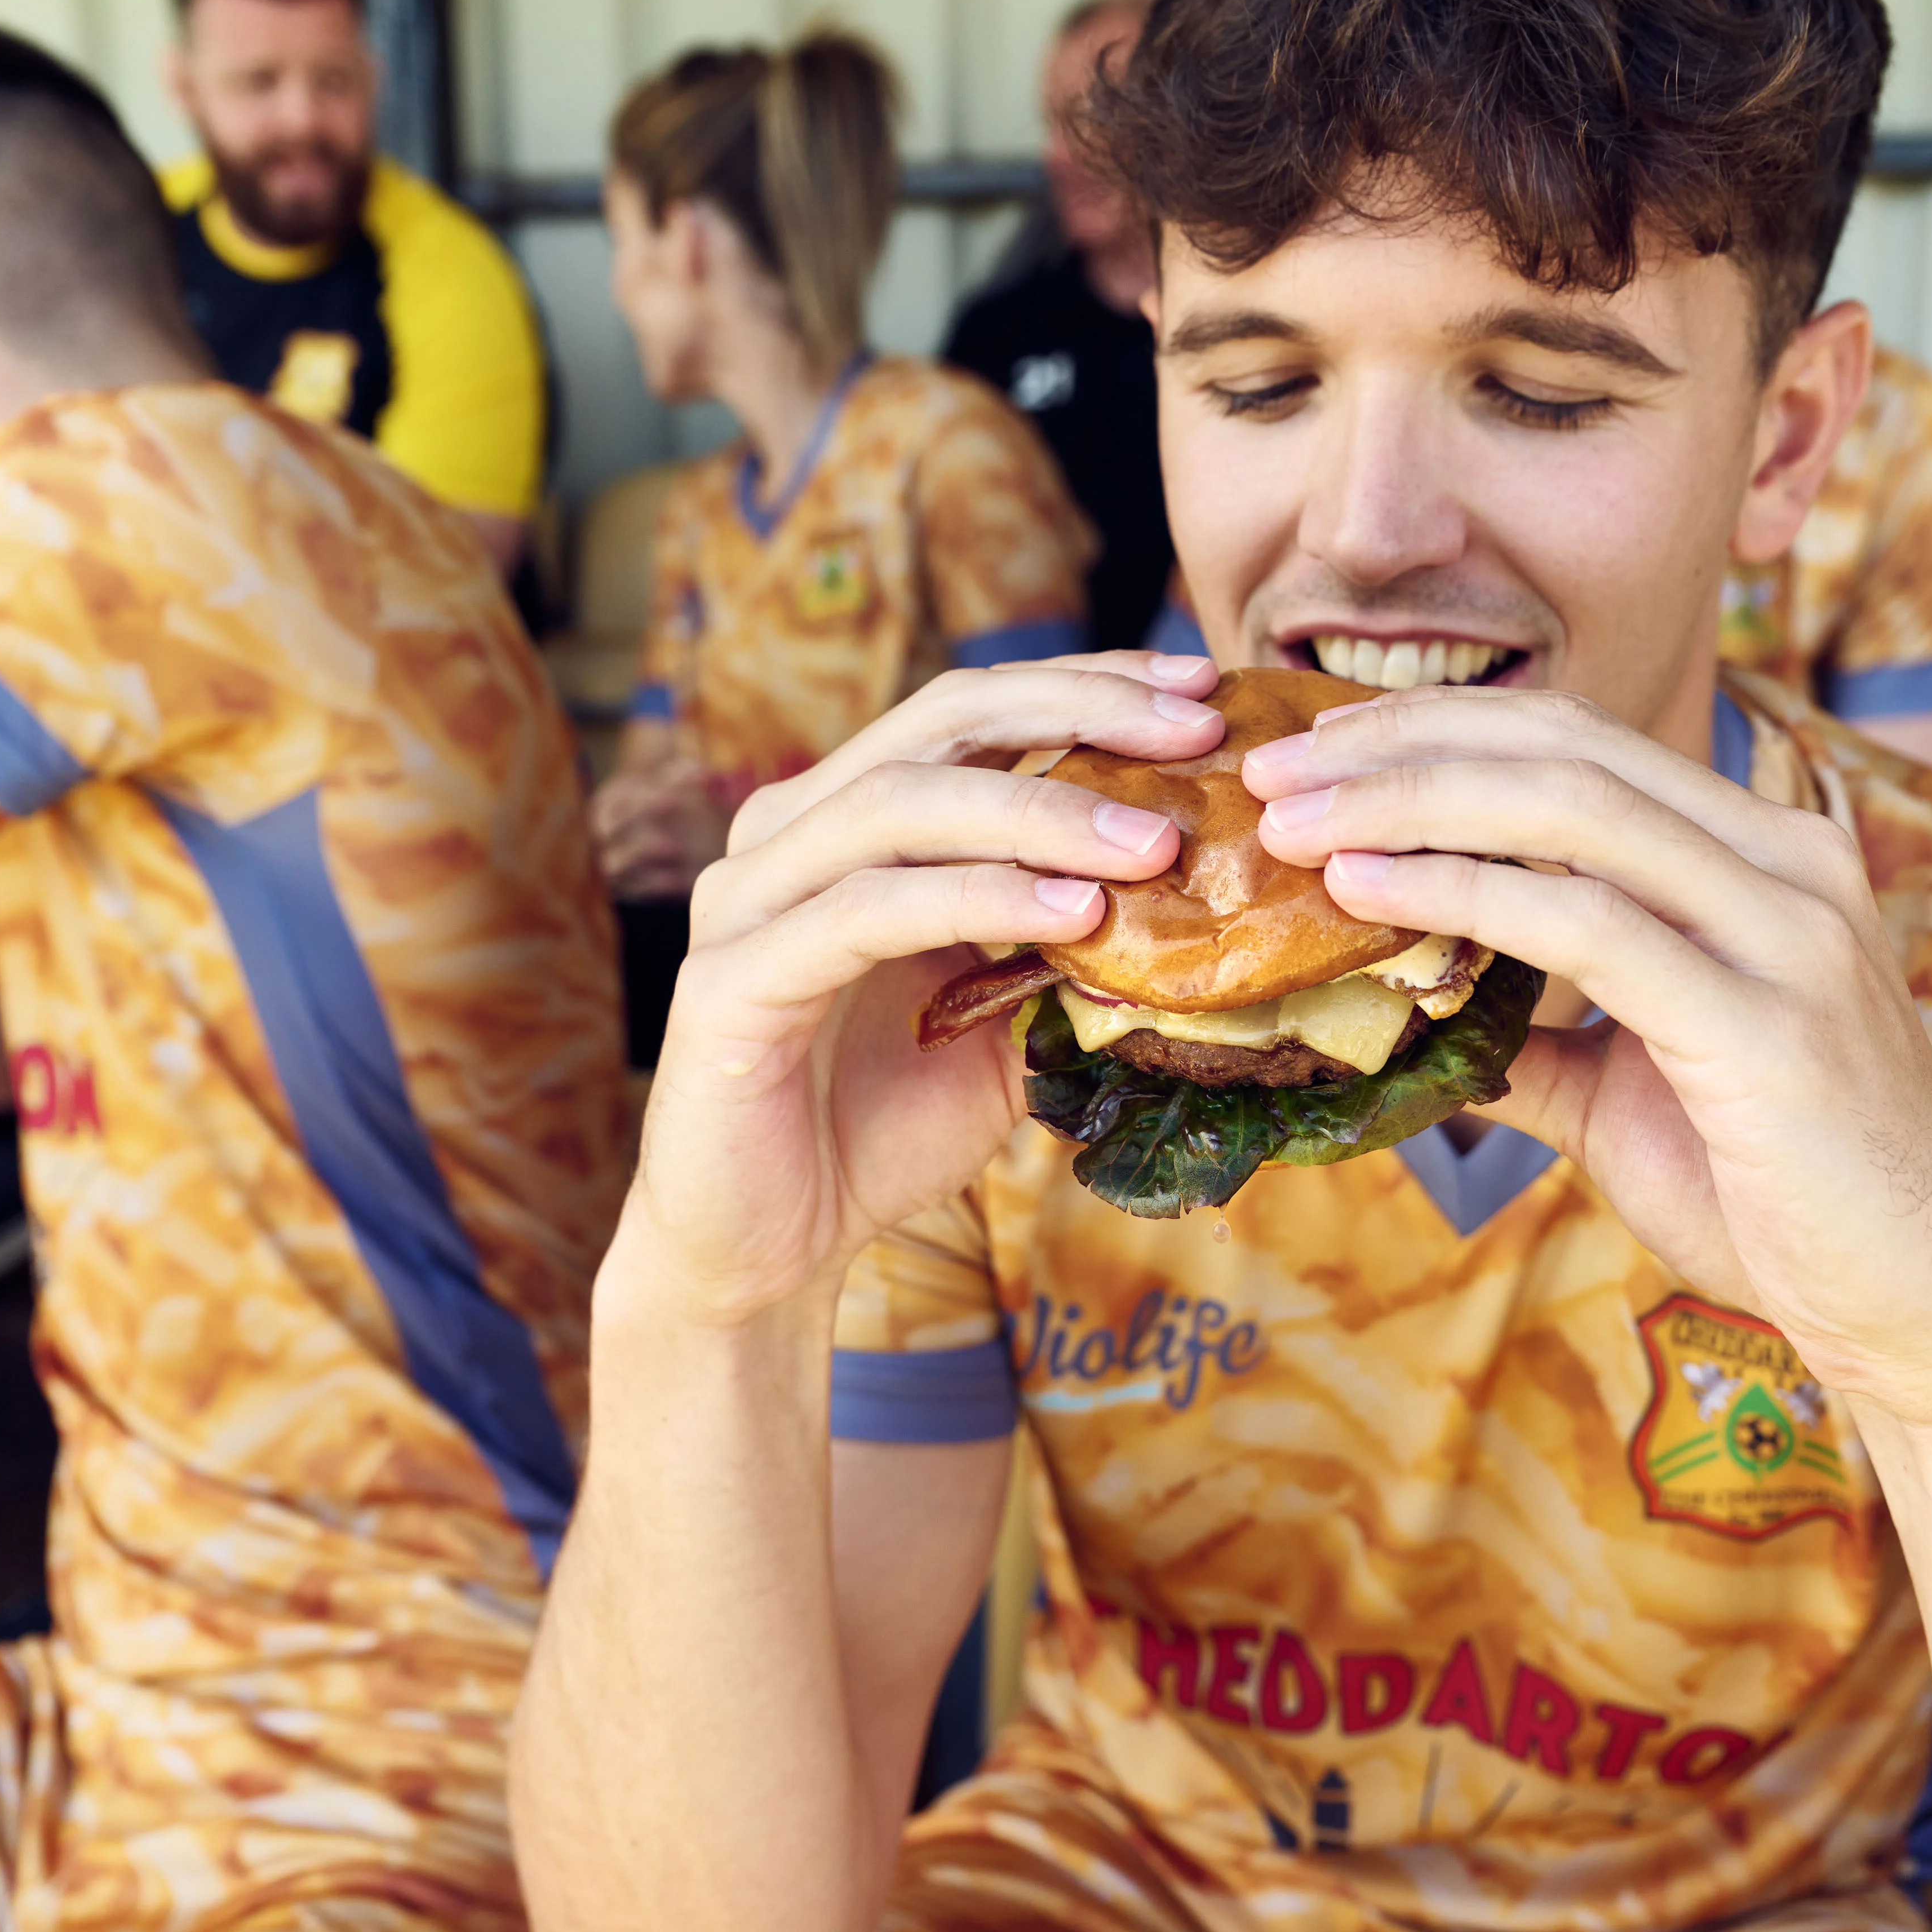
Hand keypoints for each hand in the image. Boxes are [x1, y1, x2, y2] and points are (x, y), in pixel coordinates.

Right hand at [620, 653, 1224, 1325]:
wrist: (772, 1248)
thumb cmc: (886, 1122)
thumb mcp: (1008, 1018)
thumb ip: (1071, 945)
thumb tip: (1195, 884)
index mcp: (846, 817)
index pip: (974, 710)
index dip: (1088, 683)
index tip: (1202, 687)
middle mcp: (786, 833)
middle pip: (939, 720)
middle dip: (1079, 711)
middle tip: (1198, 730)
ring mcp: (746, 899)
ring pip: (898, 803)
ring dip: (1040, 812)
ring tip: (1153, 841)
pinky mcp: (730, 982)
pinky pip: (863, 914)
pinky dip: (973, 900)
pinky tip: (1068, 915)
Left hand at [1245, 687, 1931, 1431]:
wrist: (1928, 1320)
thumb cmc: (1788, 1208)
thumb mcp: (1640, 1095)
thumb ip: (1542, 1036)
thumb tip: (1418, 1012)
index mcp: (1771, 857)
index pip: (1584, 742)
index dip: (1444, 728)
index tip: (1322, 752)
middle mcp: (1794, 864)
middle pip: (1566, 747)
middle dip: (1402, 744)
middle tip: (1271, 770)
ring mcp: (1791, 936)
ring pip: (1569, 809)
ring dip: (1407, 801)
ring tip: (1290, 822)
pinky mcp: (1768, 1027)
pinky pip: (1585, 924)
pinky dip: (1461, 892)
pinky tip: (1365, 891)